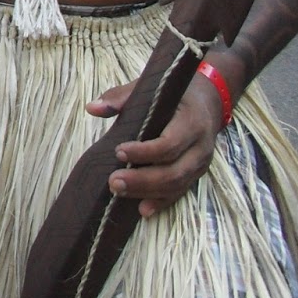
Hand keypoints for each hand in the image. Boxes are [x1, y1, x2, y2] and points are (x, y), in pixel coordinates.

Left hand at [87, 71, 224, 216]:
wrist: (205, 102)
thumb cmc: (171, 95)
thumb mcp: (150, 88)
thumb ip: (120, 97)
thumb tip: (92, 108)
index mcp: (191, 122)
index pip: (170, 144)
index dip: (144, 152)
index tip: (118, 152)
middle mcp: (200, 146)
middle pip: (174, 171)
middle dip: (143, 179)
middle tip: (113, 182)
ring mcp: (201, 164)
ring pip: (177, 185)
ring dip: (148, 192)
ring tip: (118, 192)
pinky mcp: (197, 175)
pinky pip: (181, 192)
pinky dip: (162, 202)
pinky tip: (142, 209)